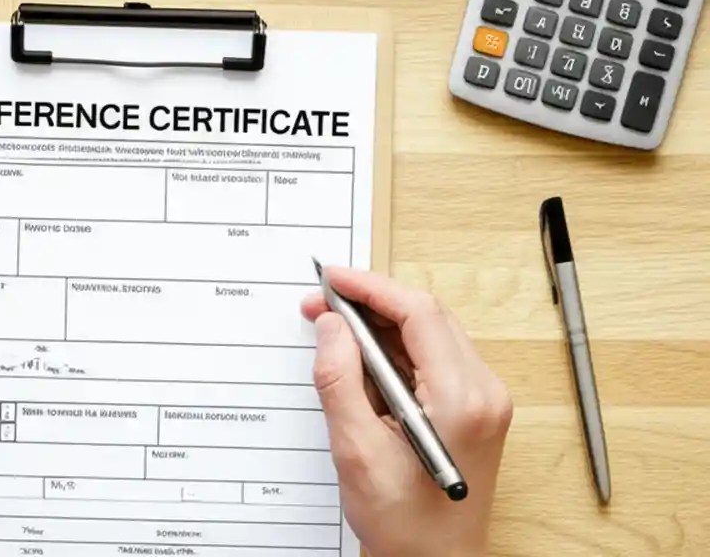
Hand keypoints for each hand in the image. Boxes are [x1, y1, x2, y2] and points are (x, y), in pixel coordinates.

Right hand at [301, 267, 512, 556]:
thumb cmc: (405, 524)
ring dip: (380, 325)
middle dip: (370, 303)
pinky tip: (360, 357)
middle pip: (426, 317)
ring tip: (333, 330)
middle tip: (321, 305)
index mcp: (463, 400)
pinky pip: (432, 358)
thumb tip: (332, 327)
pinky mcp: (473, 408)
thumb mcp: (356, 450)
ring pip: (429, 334)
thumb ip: (340, 381)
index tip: (333, 280)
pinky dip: (395, 349)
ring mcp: (483, 400)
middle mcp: (483, 393)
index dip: (371, 288)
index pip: (418, 314)